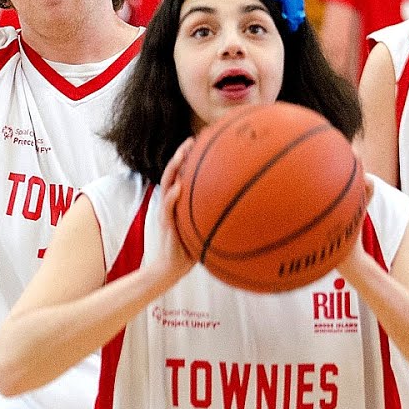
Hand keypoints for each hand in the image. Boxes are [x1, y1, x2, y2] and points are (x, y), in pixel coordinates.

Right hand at [152, 140, 199, 287]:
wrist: (172, 269)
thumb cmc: (190, 249)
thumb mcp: (204, 228)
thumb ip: (213, 215)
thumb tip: (243, 207)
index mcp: (179, 202)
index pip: (181, 174)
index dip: (188, 158)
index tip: (201, 141)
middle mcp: (170, 203)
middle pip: (172, 173)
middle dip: (180, 155)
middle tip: (191, 140)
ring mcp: (165, 212)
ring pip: (167, 185)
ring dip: (173, 169)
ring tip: (181, 155)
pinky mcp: (165, 225)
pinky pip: (167, 208)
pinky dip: (172, 197)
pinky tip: (178, 188)